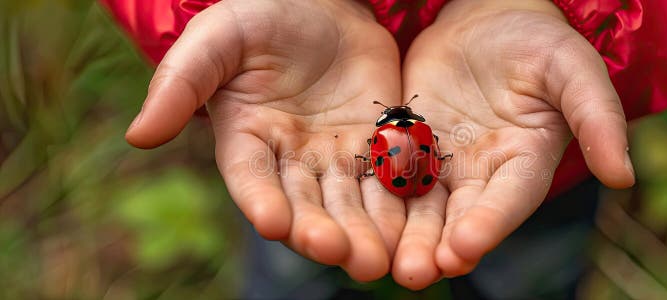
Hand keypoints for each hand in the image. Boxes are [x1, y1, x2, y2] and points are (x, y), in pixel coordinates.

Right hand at [124, 0, 405, 280]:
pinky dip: (403, 204)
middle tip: (341, 252)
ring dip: (367, 232)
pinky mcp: (379, 144)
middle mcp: (293, 160)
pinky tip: (417, 227)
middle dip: (323, 231)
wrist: (320, 0)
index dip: (262, 201)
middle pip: (308, 204)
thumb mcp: (216, 40)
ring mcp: (339, 156)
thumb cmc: (259, 16)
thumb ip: (180, 84)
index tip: (274, 223)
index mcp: (248, 141)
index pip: (252, 179)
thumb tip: (137, 136)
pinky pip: (393, 178)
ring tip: (380, 259)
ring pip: (354, 203)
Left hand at [391, 0, 634, 288]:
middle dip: (436, 245)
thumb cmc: (540, 42)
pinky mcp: (409, 143)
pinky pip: (387, 172)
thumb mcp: (573, 70)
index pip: (508, 199)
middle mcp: (482, 172)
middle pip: (459, 215)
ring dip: (401, 234)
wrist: (490, 16)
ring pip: (418, 204)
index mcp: (525, 161)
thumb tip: (624, 177)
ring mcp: (443, 161)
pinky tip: (353, 216)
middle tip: (413, 273)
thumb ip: (598, 118)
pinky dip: (373, 196)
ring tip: (380, 261)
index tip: (463, 248)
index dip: (489, 224)